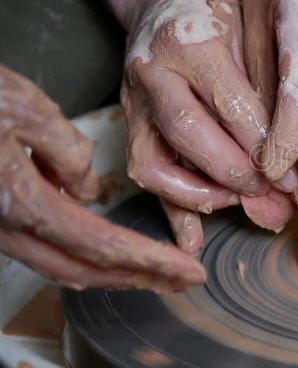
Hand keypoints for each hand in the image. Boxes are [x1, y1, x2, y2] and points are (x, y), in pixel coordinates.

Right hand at [0, 63, 203, 290]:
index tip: (187, 272)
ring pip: (62, 265)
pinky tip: (111, 248)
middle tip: (183, 282)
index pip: (101, 246)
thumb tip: (89, 191)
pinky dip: (85, 255)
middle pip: (84, 269)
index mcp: (20, 202)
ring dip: (114, 272)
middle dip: (140, 279)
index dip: (149, 264)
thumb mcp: (27, 109)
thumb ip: (68, 153)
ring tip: (157, 271)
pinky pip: (44, 248)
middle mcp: (6, 226)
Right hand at [120, 0, 296, 246]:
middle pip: (189, 135)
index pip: (232, 106)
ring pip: (154, 162)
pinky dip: (169, 209)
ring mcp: (133, 99)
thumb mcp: (251, 37)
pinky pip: (143, 172)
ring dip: (199, 196)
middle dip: (235, 175)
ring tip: (240, 205)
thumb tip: (292, 166)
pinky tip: (193, 240)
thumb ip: (267, 95)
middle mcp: (154, 72)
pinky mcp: (127, 121)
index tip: (294, 180)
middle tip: (272, 198)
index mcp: (193, 42)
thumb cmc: (222, 13)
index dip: (266, 149)